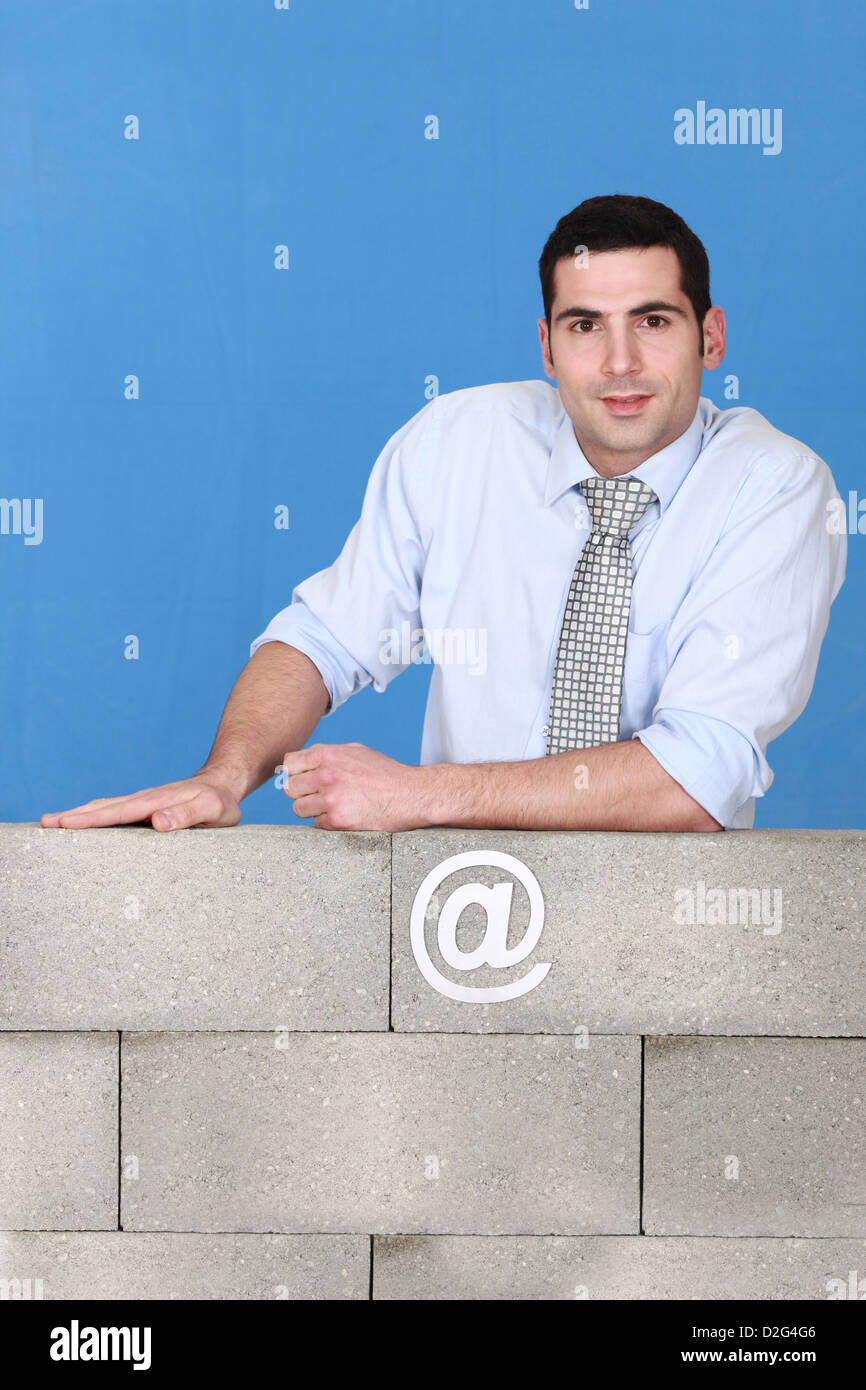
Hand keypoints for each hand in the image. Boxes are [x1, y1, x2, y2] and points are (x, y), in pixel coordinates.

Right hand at [40, 774, 241, 830]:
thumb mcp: (212, 810)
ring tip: (52, 822)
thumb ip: (187, 815)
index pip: (118, 813)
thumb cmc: (219, 801)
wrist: (222, 783)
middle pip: (103, 808)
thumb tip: (157, 821)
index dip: (91, 819)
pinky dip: (93, 814)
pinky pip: (114, 811)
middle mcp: (144, 800)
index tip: (66, 824)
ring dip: (79, 814)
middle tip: (45, 824)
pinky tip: (81, 822)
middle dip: (73, 816)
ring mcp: (142, 802)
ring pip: (105, 807)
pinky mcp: (144, 807)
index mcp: (156, 802)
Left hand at [281, 741, 428, 830]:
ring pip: (299, 808)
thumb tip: (299, 761)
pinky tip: (344, 814)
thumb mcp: (355, 751)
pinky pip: (316, 823)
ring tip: (332, 805)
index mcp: (329, 755)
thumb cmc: (384, 773)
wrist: (409, 795)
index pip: (290, 763)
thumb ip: (326, 753)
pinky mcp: (338, 820)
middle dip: (303, 791)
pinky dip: (327, 821)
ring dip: (312, 809)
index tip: (303, 778)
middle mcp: (327, 776)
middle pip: (290, 788)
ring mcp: (331, 799)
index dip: (295, 772)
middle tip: (319, 794)